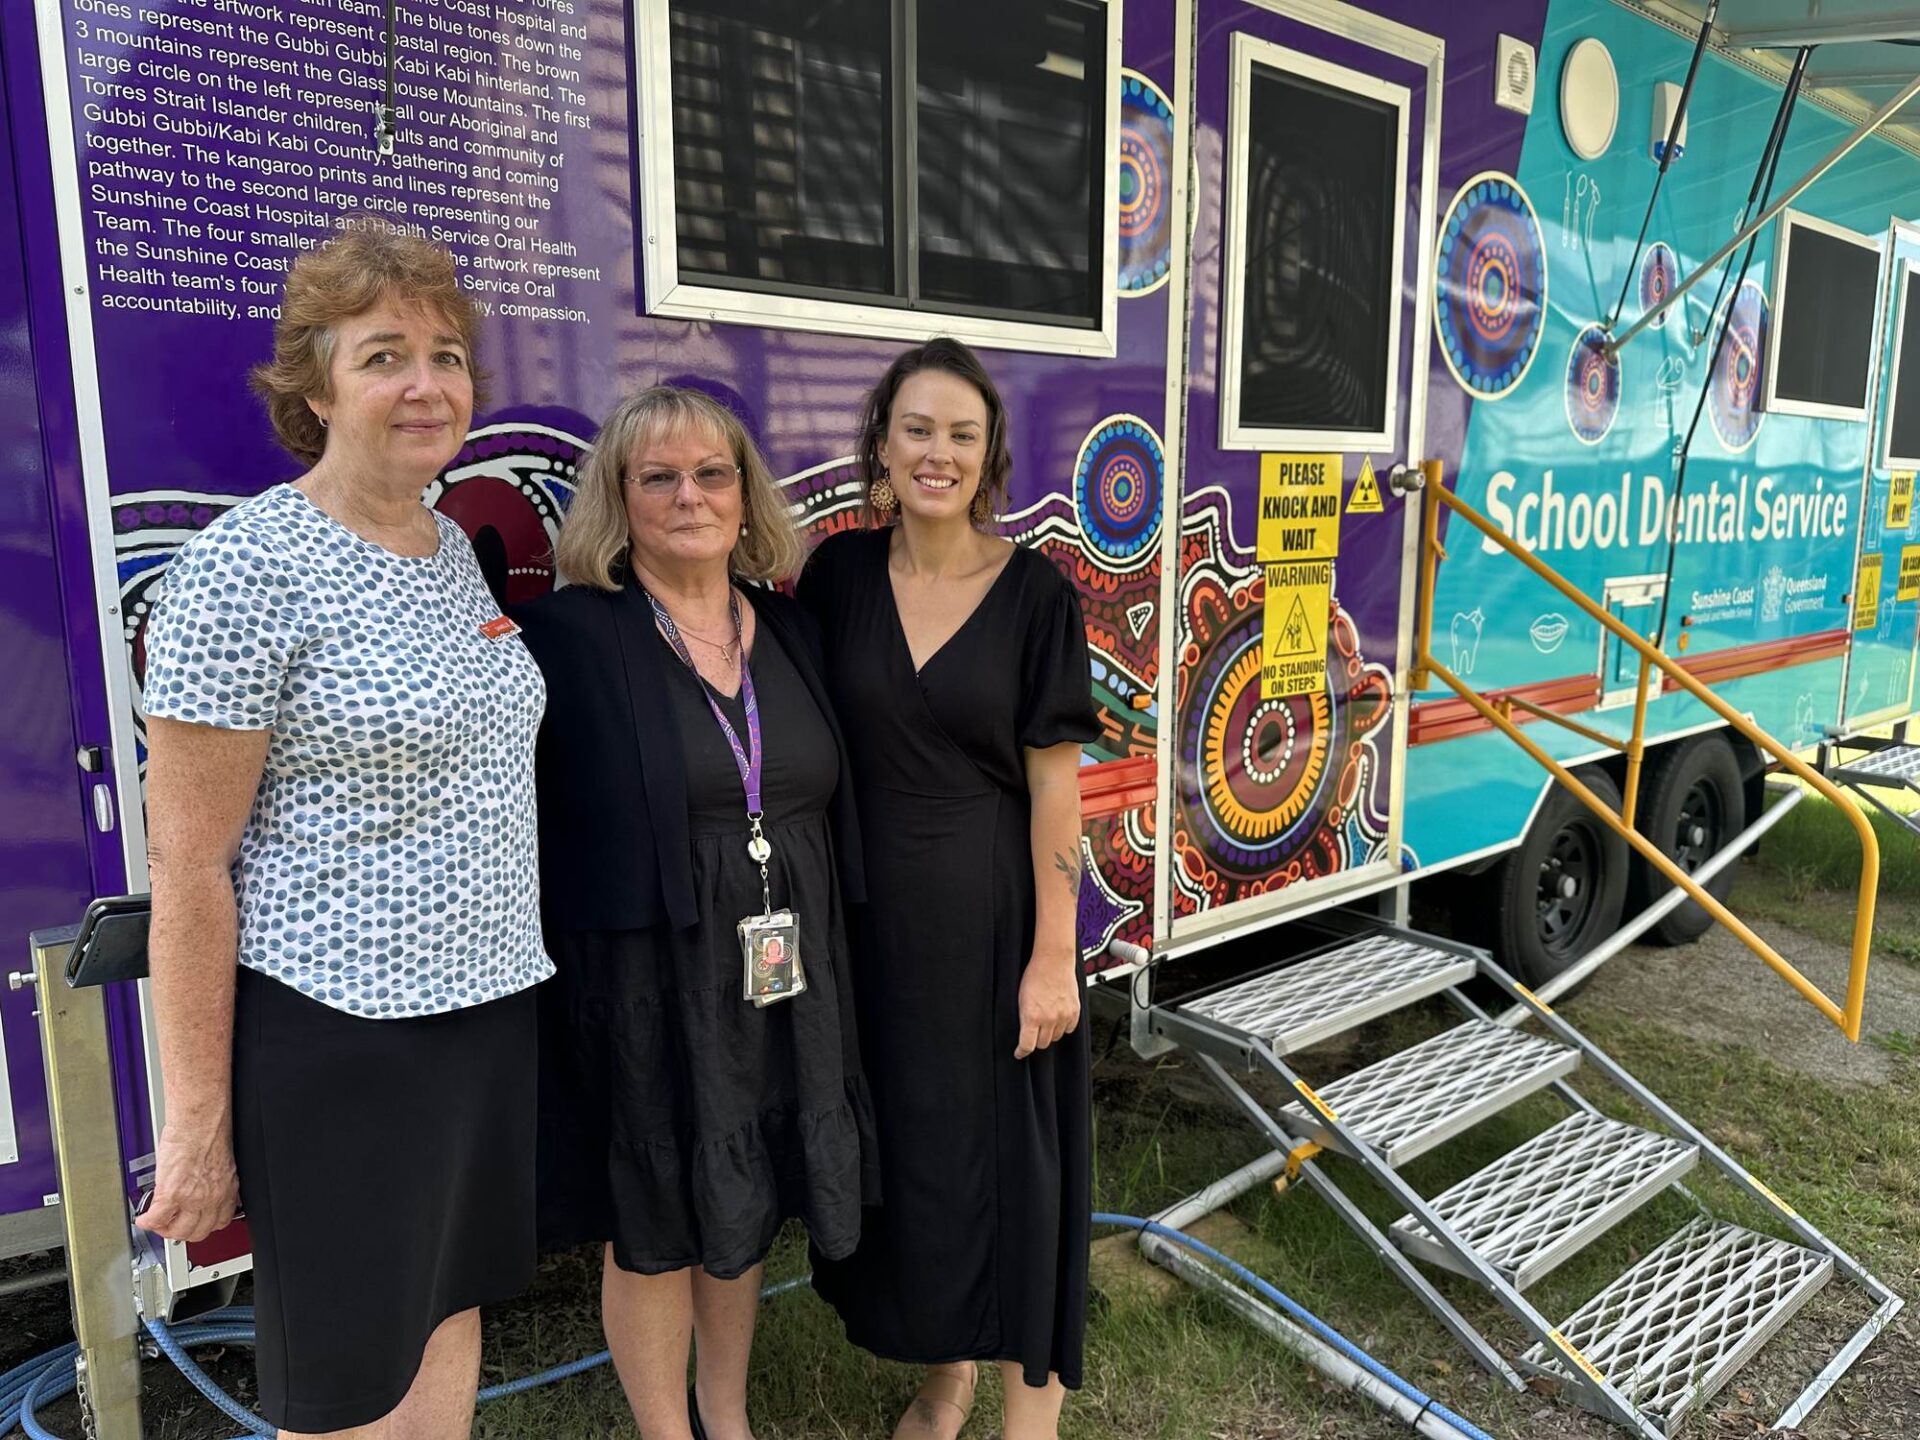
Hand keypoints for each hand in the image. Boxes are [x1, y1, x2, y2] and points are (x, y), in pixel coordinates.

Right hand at [137, 1120, 240, 1242]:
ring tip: (157, 1222)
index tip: (194, 1223)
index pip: (219, 1222)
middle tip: (171, 1225)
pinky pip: (155, 1218)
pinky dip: (146, 1221)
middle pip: (197, 1232)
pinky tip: (143, 1217)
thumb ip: (216, 1179)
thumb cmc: (210, 1130)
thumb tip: (206, 1184)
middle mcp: (212, 1197)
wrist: (200, 1119)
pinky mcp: (171, 1192)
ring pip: (177, 1231)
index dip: (203, 1226)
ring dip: (164, 1229)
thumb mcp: (222, 1161)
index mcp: (226, 1188)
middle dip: (182, 1232)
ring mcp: (191, 1198)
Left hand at [1015, 949, 1081, 1058]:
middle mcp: (1049, 1018)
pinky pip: (1069, 1029)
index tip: (1019, 1052)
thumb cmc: (1035, 975)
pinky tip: (1057, 1017)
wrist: (1053, 961)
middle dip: (1036, 1040)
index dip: (1021, 1051)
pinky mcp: (1074, 1012)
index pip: (1027, 1046)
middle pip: (1042, 1044)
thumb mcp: (1021, 998)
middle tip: (1033, 1031)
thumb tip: (1024, 1032)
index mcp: (1032, 1016)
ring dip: (1050, 1033)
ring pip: (1056, 1037)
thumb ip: (1024, 1017)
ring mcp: (1063, 1016)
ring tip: (1046, 1020)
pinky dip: (1063, 1026)